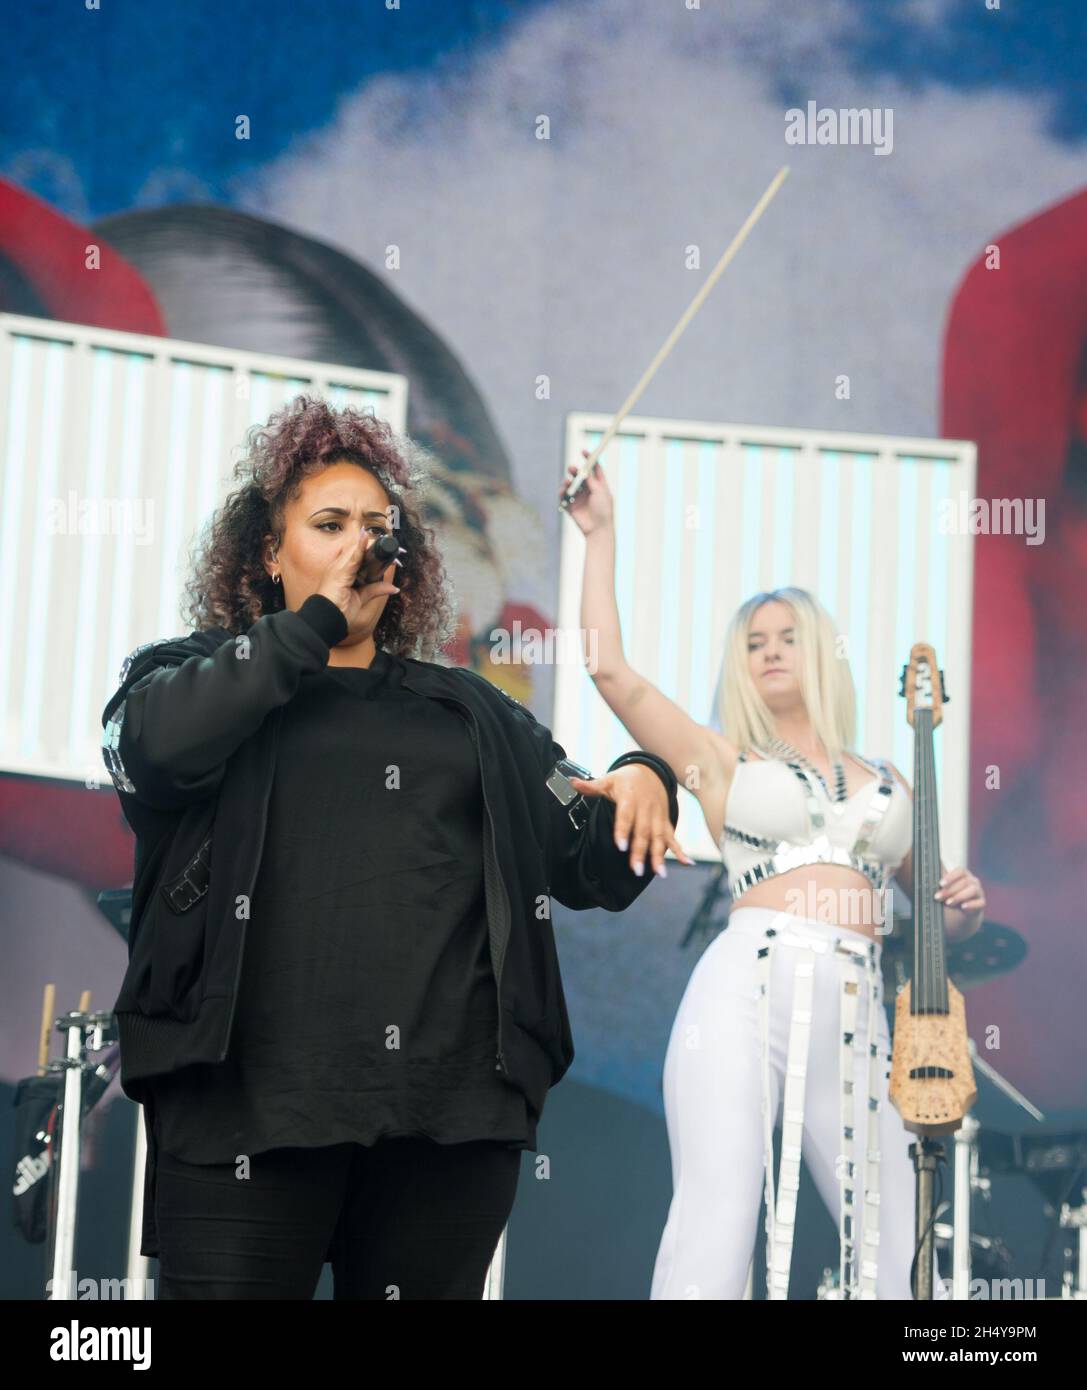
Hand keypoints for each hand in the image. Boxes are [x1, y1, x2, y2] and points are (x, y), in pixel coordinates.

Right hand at [314, 521, 401, 636]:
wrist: (326, 621)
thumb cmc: (339, 611)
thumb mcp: (361, 598)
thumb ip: (374, 590)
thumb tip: (393, 588)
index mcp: (341, 571)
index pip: (357, 555)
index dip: (370, 549)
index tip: (387, 547)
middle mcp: (338, 566)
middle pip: (357, 550)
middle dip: (374, 546)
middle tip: (392, 545)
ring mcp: (337, 568)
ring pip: (355, 550)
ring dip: (370, 544)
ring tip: (386, 540)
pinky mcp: (339, 572)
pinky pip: (352, 557)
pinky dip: (360, 547)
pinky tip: (366, 538)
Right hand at [559, 450, 614, 534]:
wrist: (598, 529)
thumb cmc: (603, 511)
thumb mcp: (600, 492)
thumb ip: (591, 480)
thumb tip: (584, 470)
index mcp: (599, 486)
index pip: (594, 469)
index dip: (589, 459)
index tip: (584, 451)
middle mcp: (589, 491)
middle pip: (580, 476)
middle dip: (574, 471)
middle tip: (571, 468)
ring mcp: (579, 498)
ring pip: (570, 485)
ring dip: (567, 481)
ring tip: (567, 482)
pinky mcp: (571, 507)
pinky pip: (564, 497)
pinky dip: (562, 492)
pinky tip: (563, 491)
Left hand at [567, 763, 693, 877]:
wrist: (651, 771)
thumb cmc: (626, 780)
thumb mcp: (608, 780)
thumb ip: (591, 785)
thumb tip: (572, 782)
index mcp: (629, 798)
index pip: (625, 816)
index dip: (623, 830)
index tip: (621, 846)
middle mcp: (646, 808)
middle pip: (643, 831)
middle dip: (640, 851)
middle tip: (635, 869)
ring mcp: (657, 816)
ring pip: (658, 837)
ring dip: (659, 855)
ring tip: (659, 873)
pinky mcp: (665, 822)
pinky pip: (673, 837)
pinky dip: (681, 850)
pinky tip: (687, 863)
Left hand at [934, 866, 984, 918]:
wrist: (958, 914)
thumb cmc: (948, 896)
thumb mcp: (942, 888)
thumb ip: (937, 879)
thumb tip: (924, 868)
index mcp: (963, 875)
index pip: (960, 871)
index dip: (951, 877)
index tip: (940, 884)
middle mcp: (973, 882)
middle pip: (964, 882)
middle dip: (950, 890)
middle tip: (938, 897)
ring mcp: (979, 892)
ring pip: (972, 890)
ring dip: (959, 896)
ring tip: (948, 903)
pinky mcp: (981, 904)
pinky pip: (979, 903)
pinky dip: (971, 905)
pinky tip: (963, 907)